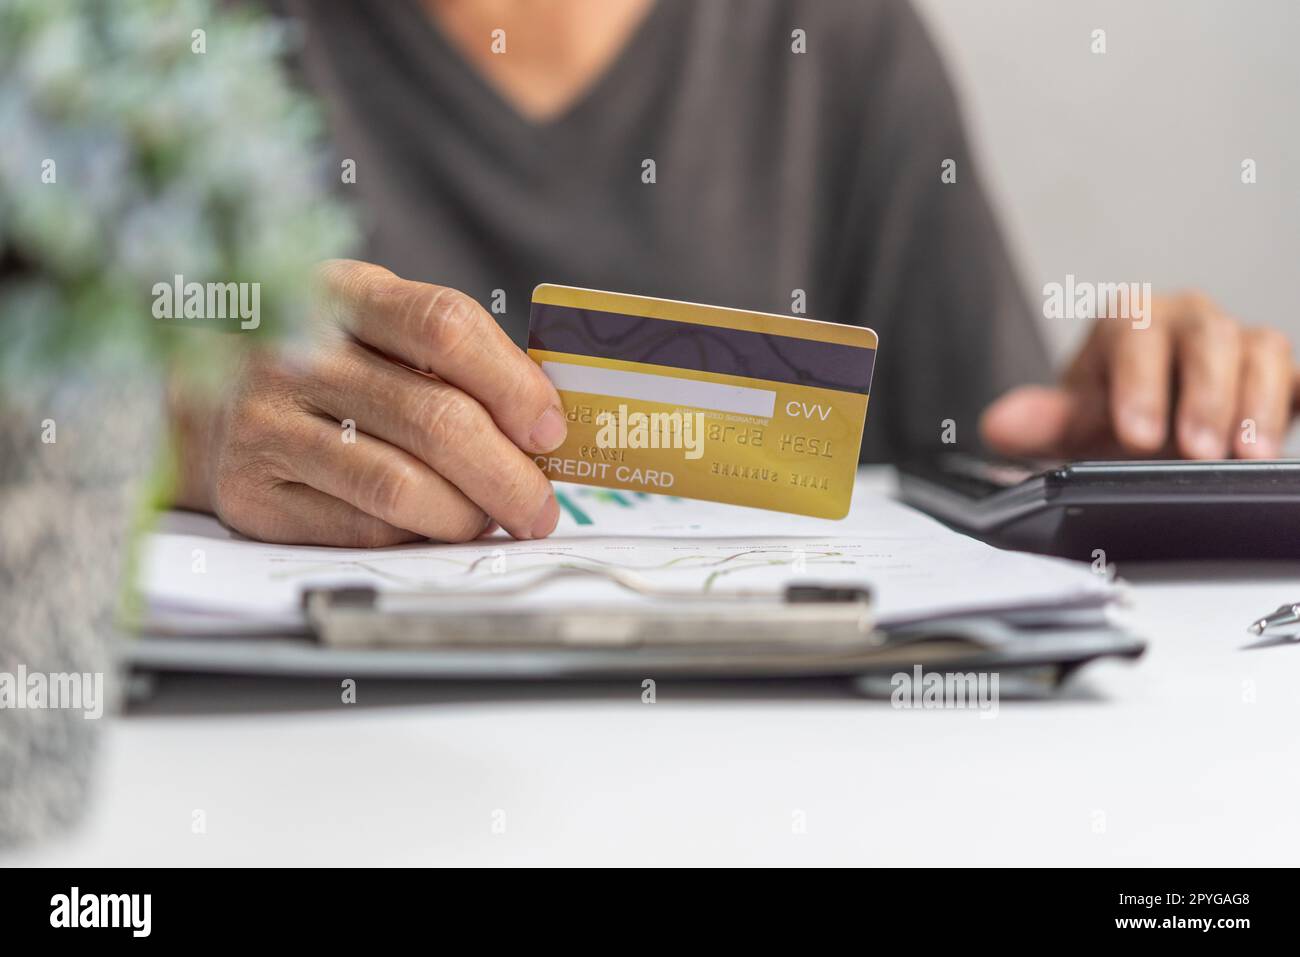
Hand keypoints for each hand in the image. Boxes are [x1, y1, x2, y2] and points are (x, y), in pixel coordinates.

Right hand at [172, 260, 567, 545]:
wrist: (190, 399)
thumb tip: (542, 423)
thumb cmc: (315, 362)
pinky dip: (418, 535)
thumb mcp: (371, 324)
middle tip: (541, 506)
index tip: (550, 429)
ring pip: (402, 486)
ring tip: (493, 519)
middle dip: (509, 475)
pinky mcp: (252, 493)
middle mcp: (294, 353)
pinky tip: (436, 527)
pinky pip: (363, 527)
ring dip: (469, 515)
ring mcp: (265, 424)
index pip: (444, 326)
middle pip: (436, 418)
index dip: (513, 384)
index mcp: (340, 293)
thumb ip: (450, 356)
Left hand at [981, 292, 1295, 459]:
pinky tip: (1283, 441)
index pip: (1136, 339)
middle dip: (1205, 397)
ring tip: (1247, 455)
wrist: (1150, 426)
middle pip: (1207, 340)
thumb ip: (1041, 423)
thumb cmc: (1112, 414)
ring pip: (1261, 352)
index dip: (1139, 387)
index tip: (1136, 436)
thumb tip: (998, 426)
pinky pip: (1297, 376)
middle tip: (1197, 451)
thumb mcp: (1073, 422)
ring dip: (1257, 405)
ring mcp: (1237, 343)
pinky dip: (1295, 398)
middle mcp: (1188, 320)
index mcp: (1130, 319)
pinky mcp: (1276, 373)